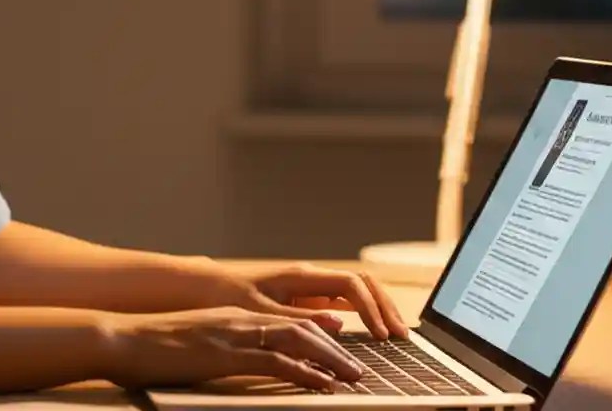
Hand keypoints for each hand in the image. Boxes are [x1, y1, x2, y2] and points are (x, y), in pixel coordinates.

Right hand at [100, 306, 367, 391]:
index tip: (342, 353)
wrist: (125, 339)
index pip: (289, 322)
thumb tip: (241, 357)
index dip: (321, 336)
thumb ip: (224, 344)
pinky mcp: (227, 355)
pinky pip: (276, 362)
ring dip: (331, 360)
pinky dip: (305, 373)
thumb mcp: (198, 342)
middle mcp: (242, 320)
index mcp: (237, 316)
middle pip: (303, 328)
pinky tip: (321, 385)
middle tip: (358, 369)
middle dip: (336, 349)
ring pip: (299, 341)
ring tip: (352, 377)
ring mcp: (236, 335)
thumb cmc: (155, 347)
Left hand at [205, 262, 409, 339]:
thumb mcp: (261, 312)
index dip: (371, 309)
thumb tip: (337, 324)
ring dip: (379, 310)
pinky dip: (364, 316)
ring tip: (395, 335)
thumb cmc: (231, 297)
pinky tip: (373, 334)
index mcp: (303, 276)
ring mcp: (313, 288)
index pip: (351, 285)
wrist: (210, 289)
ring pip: (358, 292)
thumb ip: (298, 319)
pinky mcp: (310, 300)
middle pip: (363, 284)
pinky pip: (345, 303)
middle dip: (386, 307)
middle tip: (402, 335)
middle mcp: (312, 278)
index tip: (380, 334)